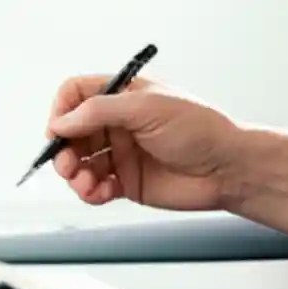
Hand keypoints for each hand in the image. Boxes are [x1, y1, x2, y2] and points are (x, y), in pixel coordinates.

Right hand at [46, 75, 241, 208]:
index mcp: (123, 95)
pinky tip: (100, 193)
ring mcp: (121, 152)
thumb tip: (61, 121)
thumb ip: (100, 112)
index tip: (59, 131)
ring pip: (79, 162)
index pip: (76, 94)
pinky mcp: (126, 181)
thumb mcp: (147, 108)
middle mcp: (118, 122)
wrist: (229, 169)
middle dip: (64, 150)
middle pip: (71, 132)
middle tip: (68, 166)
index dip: (62, 111)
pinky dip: (90, 192)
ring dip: (75, 175)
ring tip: (85, 185)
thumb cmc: (199, 129)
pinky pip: (94, 186)